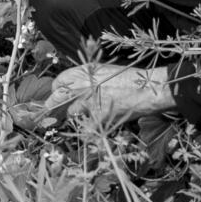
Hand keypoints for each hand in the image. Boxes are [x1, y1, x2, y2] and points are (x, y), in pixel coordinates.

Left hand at [45, 63, 175, 128]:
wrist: (148, 88)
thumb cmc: (130, 78)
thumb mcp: (105, 71)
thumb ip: (88, 78)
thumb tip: (75, 88)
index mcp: (83, 72)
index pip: (58, 82)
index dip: (58, 90)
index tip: (59, 95)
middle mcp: (81, 86)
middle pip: (56, 98)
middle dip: (54, 105)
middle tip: (52, 111)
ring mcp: (88, 102)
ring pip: (72, 113)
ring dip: (77, 115)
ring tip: (89, 114)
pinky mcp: (97, 117)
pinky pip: (86, 127)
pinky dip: (89, 129)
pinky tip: (97, 126)